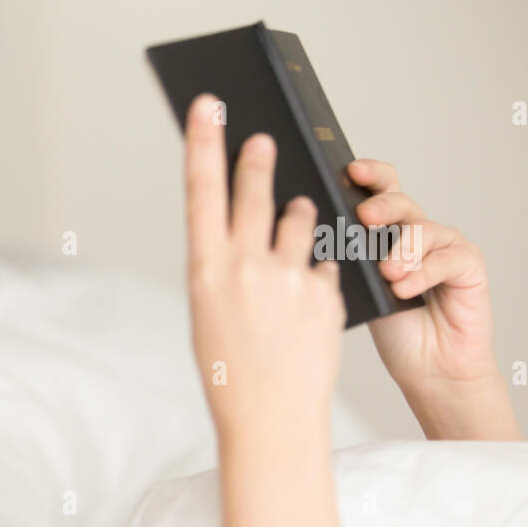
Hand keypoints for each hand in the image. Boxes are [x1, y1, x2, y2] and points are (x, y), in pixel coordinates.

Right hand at [183, 94, 345, 437]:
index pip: (201, 190)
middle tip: (266, 138)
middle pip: (255, 190)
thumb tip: (239, 235)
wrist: (271, 419)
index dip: (202, 143)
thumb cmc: (228, 373)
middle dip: (259, 158)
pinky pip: (323, 264)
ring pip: (300, 220)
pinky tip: (305, 299)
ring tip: (297, 220)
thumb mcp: (206, 316)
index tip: (207, 107)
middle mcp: (246, 264)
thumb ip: (221, 271)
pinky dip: (316, 271)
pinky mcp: (326, 292)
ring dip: (299, 215)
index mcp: (206, 270)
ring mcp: (290, 276)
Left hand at [349, 159, 519, 438]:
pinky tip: (405, 288)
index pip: (377, 191)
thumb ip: (349, 259)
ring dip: (401, 250)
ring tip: (386, 273)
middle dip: (381, 206)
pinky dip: (423, 273)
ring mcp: (444, 246)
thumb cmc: (392, 332)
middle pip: (400, 202)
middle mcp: (415, 233)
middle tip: (364, 217)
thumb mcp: (359, 292)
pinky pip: (446, 258)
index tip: (348, 171)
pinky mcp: (469, 265)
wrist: (429, 370)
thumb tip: (315, 234)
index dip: (367, 176)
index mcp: (385, 233)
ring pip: (422, 229)